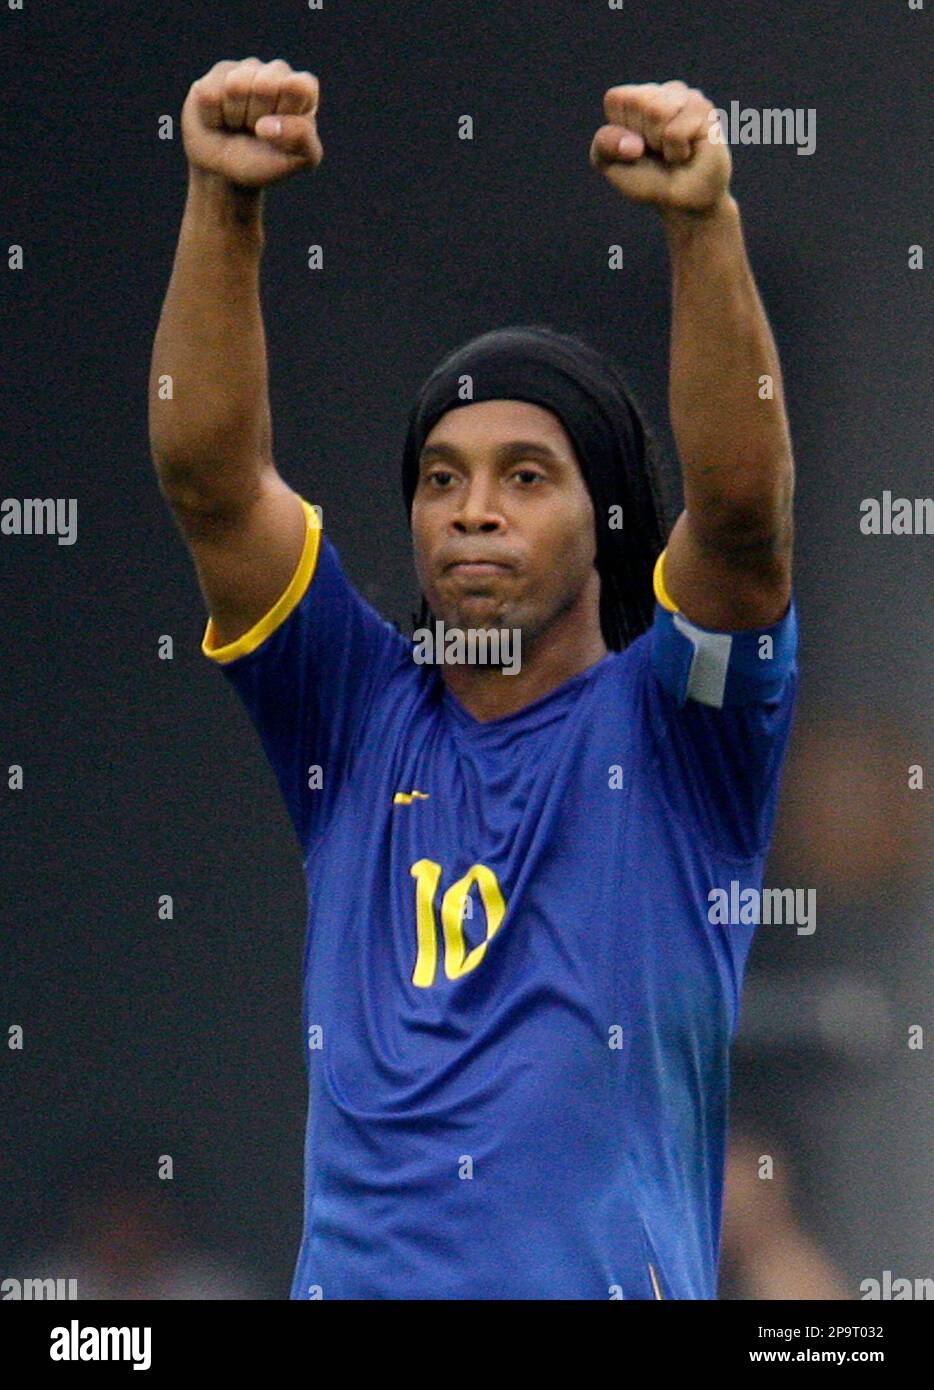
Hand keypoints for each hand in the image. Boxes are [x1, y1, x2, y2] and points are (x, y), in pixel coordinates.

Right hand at [182, 57, 322, 188]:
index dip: (286, 112)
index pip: (299, 87)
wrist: (225, 171)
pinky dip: (214, 117)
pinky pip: (210, 95)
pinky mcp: (217, 73)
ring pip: (235, 86)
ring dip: (234, 116)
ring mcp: (246, 68)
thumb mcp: (296, 159)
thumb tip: (267, 125)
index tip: (282, 130)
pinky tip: (220, 119)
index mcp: (304, 88)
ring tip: (239, 124)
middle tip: (257, 130)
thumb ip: (302, 140)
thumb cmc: (265, 160)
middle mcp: (277, 72)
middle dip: (256, 117)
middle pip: (264, 86)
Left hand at [589, 81, 731, 214]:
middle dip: (643, 137)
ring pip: (657, 111)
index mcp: (636, 97)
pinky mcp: (705, 111)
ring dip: (659, 143)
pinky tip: (686, 154)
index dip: (620, 132)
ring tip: (670, 152)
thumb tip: (634, 143)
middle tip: (657, 152)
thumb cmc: (648, 180)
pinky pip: (675, 131)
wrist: (681, 204)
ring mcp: (686, 97)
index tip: (635, 148)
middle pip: (637, 102)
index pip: (616, 99)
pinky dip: (676, 152)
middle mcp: (663, 92)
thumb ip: (604, 144)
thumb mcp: (612, 164)